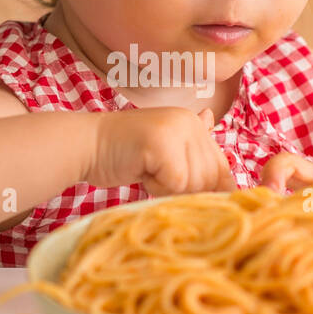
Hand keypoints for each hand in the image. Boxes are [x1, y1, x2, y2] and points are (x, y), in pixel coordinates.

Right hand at [87, 106, 237, 196]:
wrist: (87, 145)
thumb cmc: (124, 154)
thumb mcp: (165, 153)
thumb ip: (192, 155)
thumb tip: (225, 159)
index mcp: (195, 124)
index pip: (222, 169)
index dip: (208, 189)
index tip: (181, 190)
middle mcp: (191, 122)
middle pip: (210, 179)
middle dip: (183, 189)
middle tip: (155, 174)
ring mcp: (178, 130)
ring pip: (195, 183)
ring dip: (168, 188)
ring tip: (147, 170)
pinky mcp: (163, 143)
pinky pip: (176, 183)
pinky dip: (156, 187)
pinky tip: (141, 172)